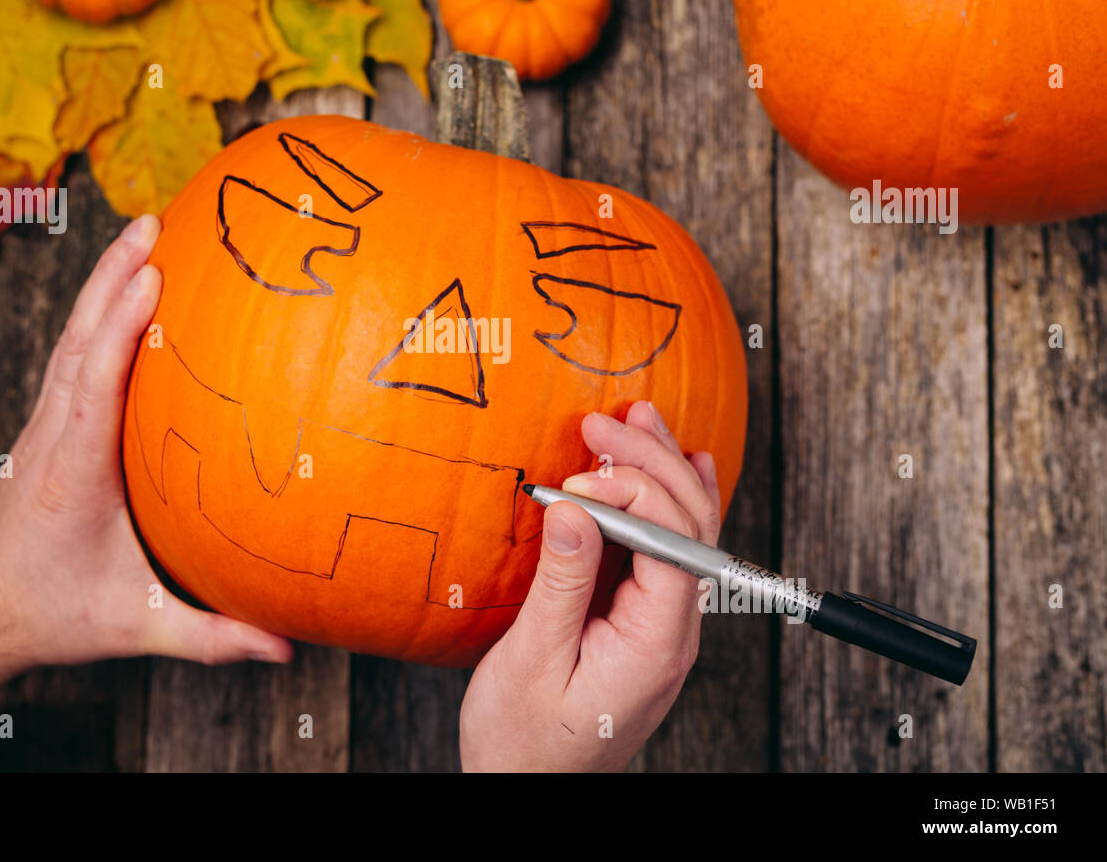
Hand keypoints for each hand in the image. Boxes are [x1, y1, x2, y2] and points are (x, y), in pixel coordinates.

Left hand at [0, 214, 292, 680]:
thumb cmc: (49, 613)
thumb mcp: (131, 627)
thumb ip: (209, 635)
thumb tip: (287, 647)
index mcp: (73, 471)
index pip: (95, 385)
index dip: (118, 328)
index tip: (151, 277)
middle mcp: (53, 435)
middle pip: (80, 339)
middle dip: (113, 275)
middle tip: (153, 221)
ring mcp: (46, 425)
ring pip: (73, 339)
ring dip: (103, 282)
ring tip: (142, 233)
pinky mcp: (49, 426)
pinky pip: (75, 355)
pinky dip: (98, 312)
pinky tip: (126, 292)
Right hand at [459, 401, 719, 770]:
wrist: (528, 790)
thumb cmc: (524, 741)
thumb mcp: (532, 660)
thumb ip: (562, 584)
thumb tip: (576, 509)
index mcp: (653, 645)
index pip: (671, 544)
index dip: (633, 493)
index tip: (578, 476)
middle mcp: (672, 633)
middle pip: (687, 527)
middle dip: (651, 465)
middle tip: (604, 423)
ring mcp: (664, 628)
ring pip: (685, 533)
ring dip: (663, 473)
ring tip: (640, 420)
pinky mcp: (643, 623)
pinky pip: (670, 553)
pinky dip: (667, 504)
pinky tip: (679, 468)